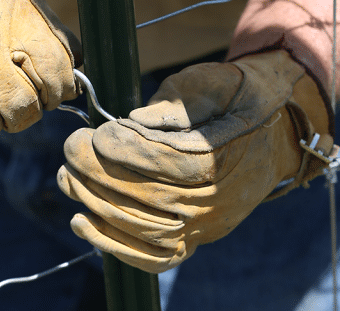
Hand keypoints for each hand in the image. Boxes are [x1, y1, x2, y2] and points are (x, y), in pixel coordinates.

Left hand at [57, 50, 334, 272]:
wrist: (272, 134)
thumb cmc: (234, 98)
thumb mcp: (212, 82)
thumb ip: (175, 102)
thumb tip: (133, 122)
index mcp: (230, 152)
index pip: (173, 161)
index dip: (128, 149)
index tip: (97, 133)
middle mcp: (221, 198)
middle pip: (153, 198)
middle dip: (100, 174)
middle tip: (71, 148)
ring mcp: (208, 225)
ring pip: (147, 231)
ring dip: (97, 206)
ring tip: (67, 178)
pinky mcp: (196, 239)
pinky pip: (154, 257)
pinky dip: (113, 245)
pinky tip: (81, 221)